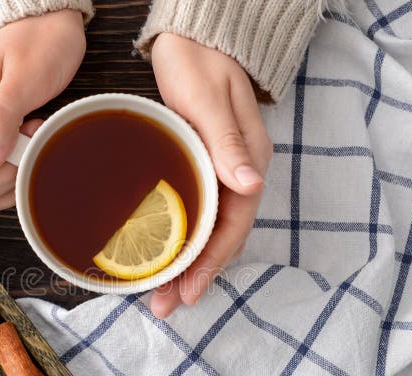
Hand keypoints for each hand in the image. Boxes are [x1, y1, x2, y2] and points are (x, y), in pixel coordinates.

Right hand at [0, 10, 85, 210]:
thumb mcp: (24, 78)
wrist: (45, 25)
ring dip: (12, 177)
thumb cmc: (37, 42)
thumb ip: (0, 120)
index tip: (23, 141)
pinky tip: (27, 143)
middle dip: (5, 179)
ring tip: (29, 135)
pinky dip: (14, 175)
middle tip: (29, 137)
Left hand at [149, 33, 271, 317]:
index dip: (211, 262)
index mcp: (248, 162)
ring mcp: (222, 171)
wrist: (194, 34)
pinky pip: (196, 211)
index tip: (187, 291)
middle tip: (164, 306)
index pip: (234, 224)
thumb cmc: (200, 62)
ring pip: (208, 228)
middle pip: (221, 236)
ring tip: (160, 294)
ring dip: (187, 263)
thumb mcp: (209, 100)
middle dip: (196, 274)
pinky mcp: (203, 165)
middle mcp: (239, 173)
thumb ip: (227, 143)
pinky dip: (180, 237)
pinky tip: (163, 253)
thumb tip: (251, 187)